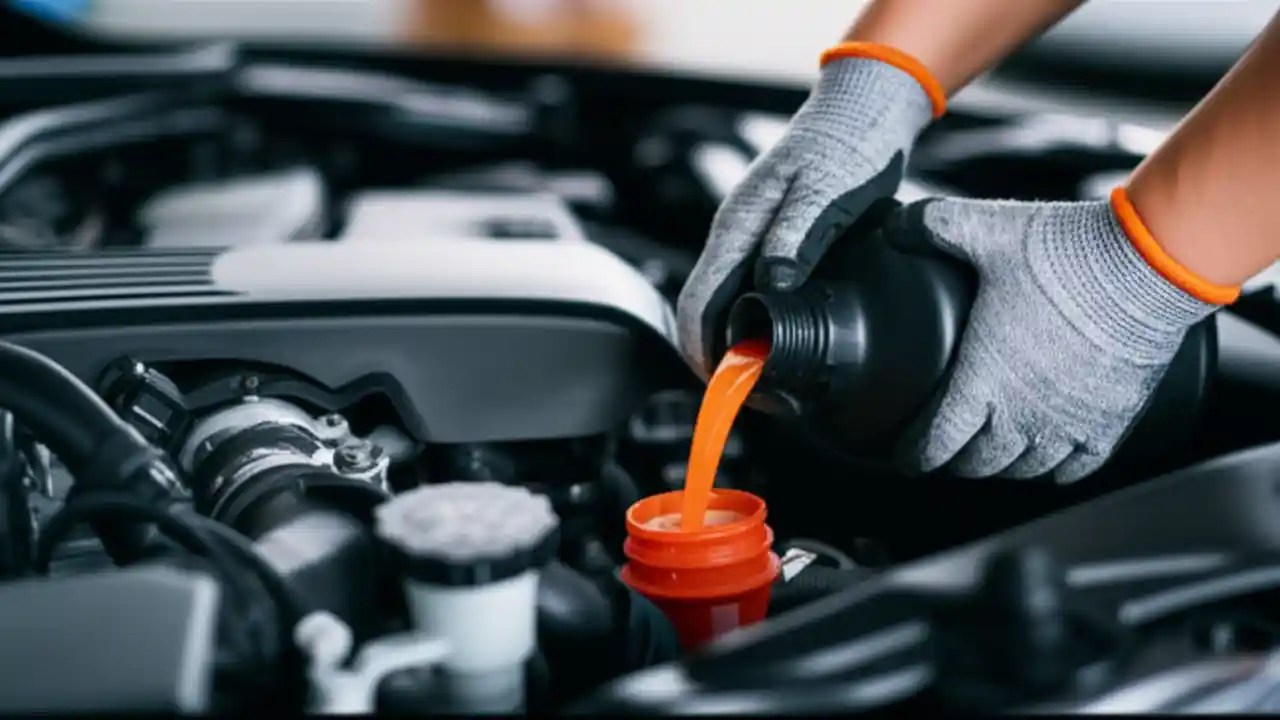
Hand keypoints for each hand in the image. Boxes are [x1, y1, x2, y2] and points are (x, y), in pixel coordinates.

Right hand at [676, 49, 938, 377]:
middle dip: (723, 366)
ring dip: (741, 351)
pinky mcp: (769, 242)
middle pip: (704, 316)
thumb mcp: (826, 194)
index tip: (734, 393)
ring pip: (724, 309)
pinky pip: (747, 295)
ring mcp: (749, 239)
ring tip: (779, 385)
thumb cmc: (848, 142)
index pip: (695, 306)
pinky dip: (758, 329)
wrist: (864, 107)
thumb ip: (795, 240)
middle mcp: (733, 236)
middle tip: (766, 401)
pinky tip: (786, 345)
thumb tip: (771, 287)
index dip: (706, 357)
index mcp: (736, 227)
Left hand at [882, 193, 1223, 482]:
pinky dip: (1055, 470)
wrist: (1149, 266)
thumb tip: (891, 226)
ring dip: (1002, 466)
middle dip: (954, 461)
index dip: (913, 454)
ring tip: (989, 455)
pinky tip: (1046, 462)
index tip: (902, 455)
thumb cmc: (1067, 253)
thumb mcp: (985, 231)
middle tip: (943, 452)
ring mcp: (1068, 425)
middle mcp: (1021, 415)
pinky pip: (1075, 468)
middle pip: (978, 462)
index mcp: (982, 380)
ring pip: (1023, 469)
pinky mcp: (1111, 423)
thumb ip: (930, 226)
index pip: (935, 441)